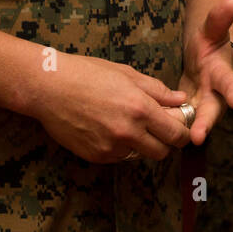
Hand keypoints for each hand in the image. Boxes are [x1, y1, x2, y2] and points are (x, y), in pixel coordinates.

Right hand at [29, 51, 191, 162]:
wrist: (50, 87)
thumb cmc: (88, 74)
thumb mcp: (127, 74)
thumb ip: (157, 90)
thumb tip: (180, 100)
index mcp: (140, 108)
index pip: (176, 134)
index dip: (183, 133)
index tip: (181, 129)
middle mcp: (128, 131)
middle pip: (162, 152)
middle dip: (165, 143)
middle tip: (159, 130)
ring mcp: (111, 146)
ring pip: (140, 155)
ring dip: (141, 145)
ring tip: (128, 124)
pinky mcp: (96, 156)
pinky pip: (119, 157)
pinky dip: (121, 147)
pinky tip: (109, 128)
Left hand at [178, 0, 232, 143]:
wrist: (206, 56)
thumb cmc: (211, 41)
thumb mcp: (213, 28)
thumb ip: (220, 17)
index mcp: (223, 73)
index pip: (230, 82)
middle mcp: (215, 94)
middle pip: (212, 111)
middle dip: (205, 123)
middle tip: (198, 135)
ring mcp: (202, 105)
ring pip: (195, 122)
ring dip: (187, 132)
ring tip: (176, 142)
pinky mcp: (188, 112)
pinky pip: (180, 121)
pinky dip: (171, 128)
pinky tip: (156, 136)